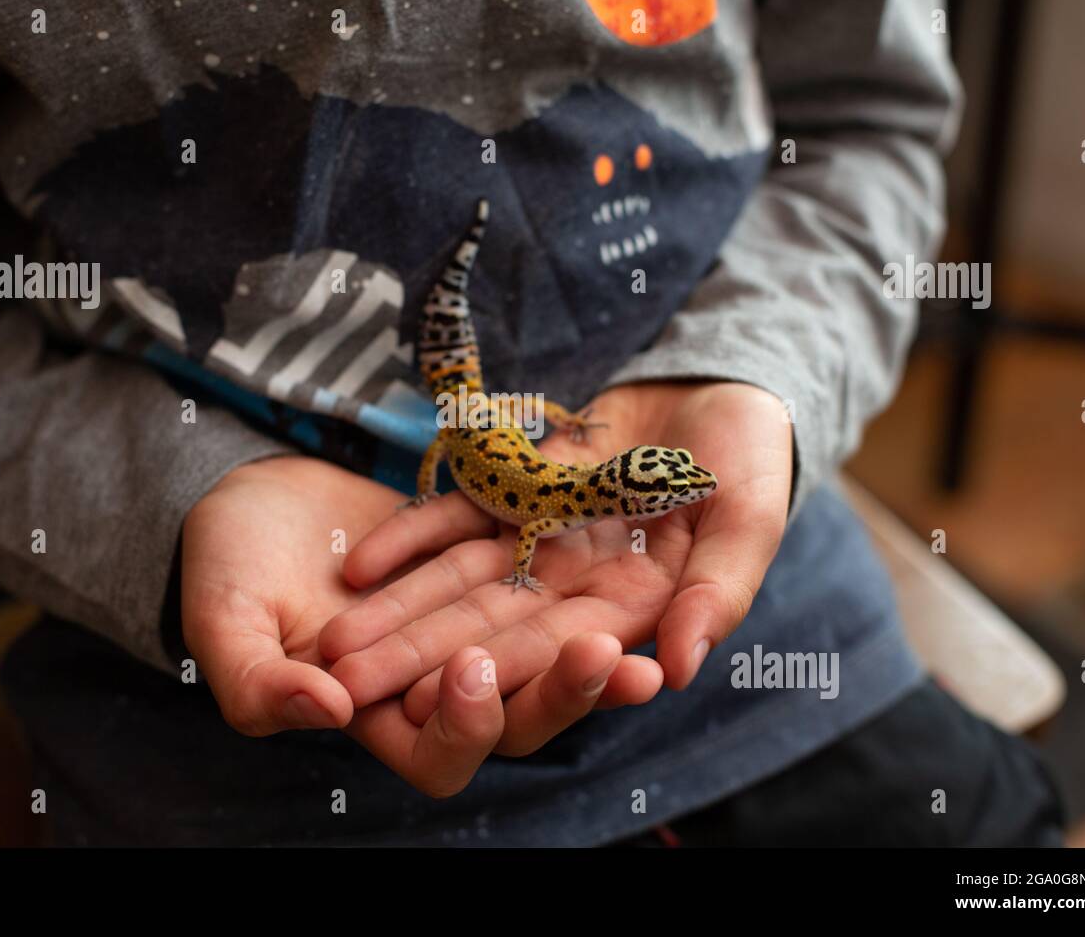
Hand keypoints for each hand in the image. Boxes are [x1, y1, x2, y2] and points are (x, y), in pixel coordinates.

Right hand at [181, 455, 651, 795]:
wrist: (250, 495)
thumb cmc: (224, 570)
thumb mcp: (225, 627)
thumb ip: (260, 682)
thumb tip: (326, 711)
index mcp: (375, 717)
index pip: (438, 755)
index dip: (463, 727)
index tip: (469, 669)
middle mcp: (433, 683)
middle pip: (515, 716)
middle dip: (562, 695)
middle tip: (611, 662)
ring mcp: (466, 625)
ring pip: (541, 658)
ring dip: (590, 654)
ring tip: (641, 643)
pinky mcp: (486, 569)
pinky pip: (543, 588)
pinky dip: (579, 584)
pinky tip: (627, 565)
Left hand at [321, 381, 792, 724]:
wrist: (717, 384)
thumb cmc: (750, 455)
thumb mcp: (751, 517)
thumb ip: (719, 591)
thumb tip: (680, 668)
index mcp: (633, 606)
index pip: (556, 649)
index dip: (495, 673)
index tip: (430, 700)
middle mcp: (574, 586)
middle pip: (488, 628)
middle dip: (418, 656)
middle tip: (348, 681)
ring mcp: (537, 540)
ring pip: (457, 584)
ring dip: (397, 611)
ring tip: (333, 639)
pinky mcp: (513, 493)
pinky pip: (454, 521)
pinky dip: (409, 538)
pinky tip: (357, 564)